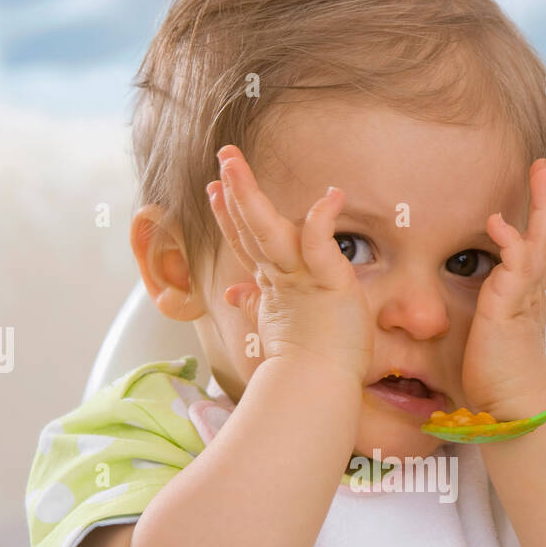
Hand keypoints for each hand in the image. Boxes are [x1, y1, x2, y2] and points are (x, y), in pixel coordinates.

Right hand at [207, 145, 373, 383]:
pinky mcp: (327, 282)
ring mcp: (301, 278)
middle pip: (252, 229)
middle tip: (224, 157)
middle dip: (237, 192)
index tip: (215, 190)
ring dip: (250, 196)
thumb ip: (254, 306)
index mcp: (273, 287)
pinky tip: (330, 195)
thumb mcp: (277, 329)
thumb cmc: (310, 366)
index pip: (247, 244)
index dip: (231, 216)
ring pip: (271, 230)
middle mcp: (281, 278)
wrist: (317, 389)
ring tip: (233, 162)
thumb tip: (232, 294)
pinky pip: (319, 243)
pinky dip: (322, 218)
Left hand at [460, 158, 545, 417]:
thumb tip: (464, 303)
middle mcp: (531, 291)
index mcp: (526, 295)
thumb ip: (483, 311)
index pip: (538, 247)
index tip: (539, 190)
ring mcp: (524, 297)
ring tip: (540, 175)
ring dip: (540, 206)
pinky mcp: (510, 307)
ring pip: (541, 242)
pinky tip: (498, 223)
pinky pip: (515, 266)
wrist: (512, 403)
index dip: (540, 218)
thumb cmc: (497, 377)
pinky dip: (510, 242)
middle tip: (543, 167)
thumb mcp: (489, 332)